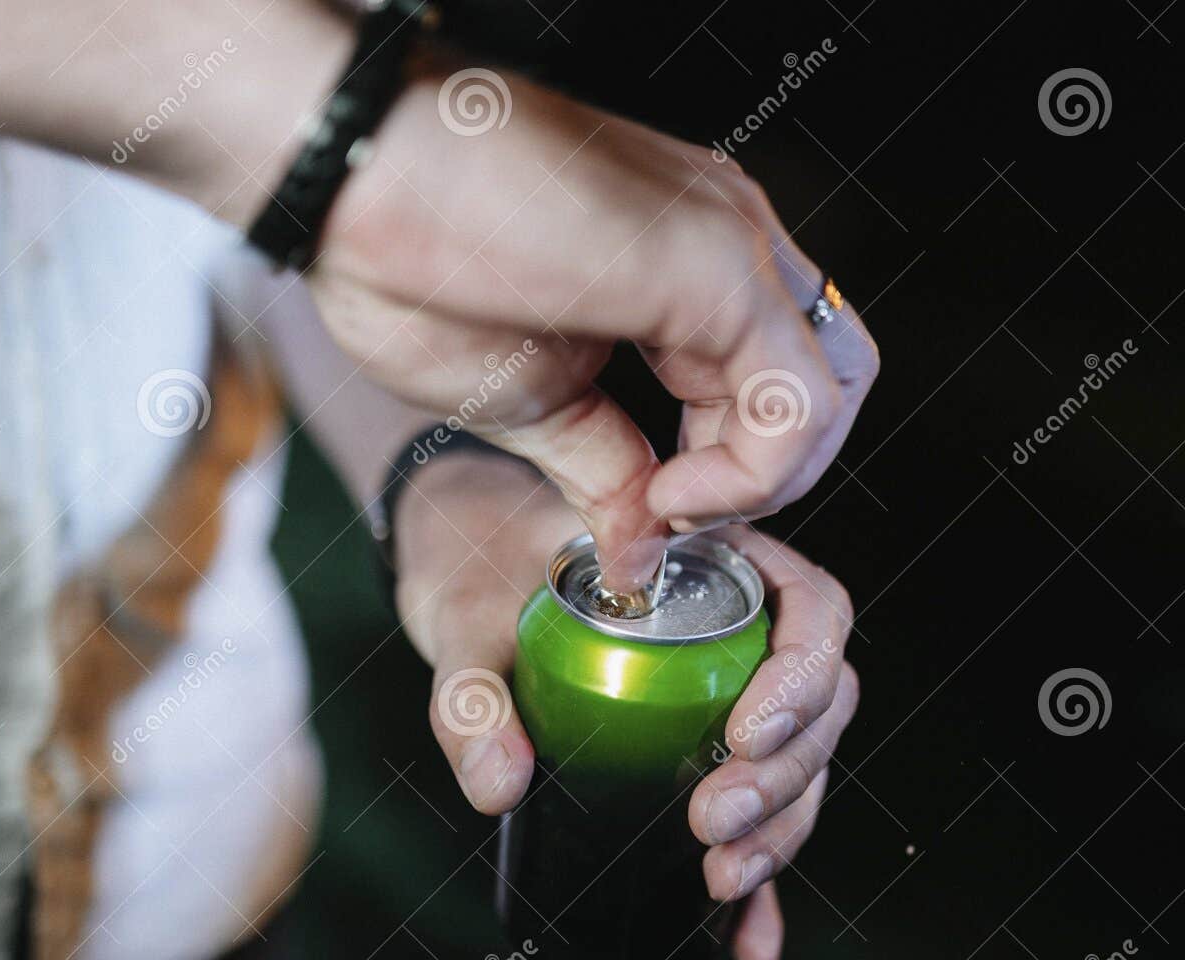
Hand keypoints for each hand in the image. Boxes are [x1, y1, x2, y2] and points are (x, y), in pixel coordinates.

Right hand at [310, 66, 878, 588]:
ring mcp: (731, 245)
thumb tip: (636, 556)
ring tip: (668, 503)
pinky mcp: (718, 265)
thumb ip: (606, 473)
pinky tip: (667, 492)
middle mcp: (728, 244)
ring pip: (836, 386)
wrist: (348, 179)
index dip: (731, 471)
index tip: (650, 513)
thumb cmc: (411, 264)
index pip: (778, 380)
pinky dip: (749, 475)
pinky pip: (799, 398)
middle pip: (831, 379)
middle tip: (674, 512)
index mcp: (689, 268)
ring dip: (765, 479)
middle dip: (769, 476)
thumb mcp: (533, 403)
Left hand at [394, 451, 858, 959]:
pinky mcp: (709, 758)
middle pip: (820, 700)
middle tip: (713, 823)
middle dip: (784, 775)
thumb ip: (473, 690)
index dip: (800, 674)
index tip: (741, 736)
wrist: (475, 589)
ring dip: (782, 829)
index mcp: (718, 564)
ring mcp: (737, 696)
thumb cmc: (485, 575)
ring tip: (723, 878)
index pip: (809, 607)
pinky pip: (756, 818)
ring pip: (801, 763)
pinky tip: (746, 942)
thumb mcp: (470, 619)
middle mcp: (748, 627)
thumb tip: (499, 786)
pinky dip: (762, 885)